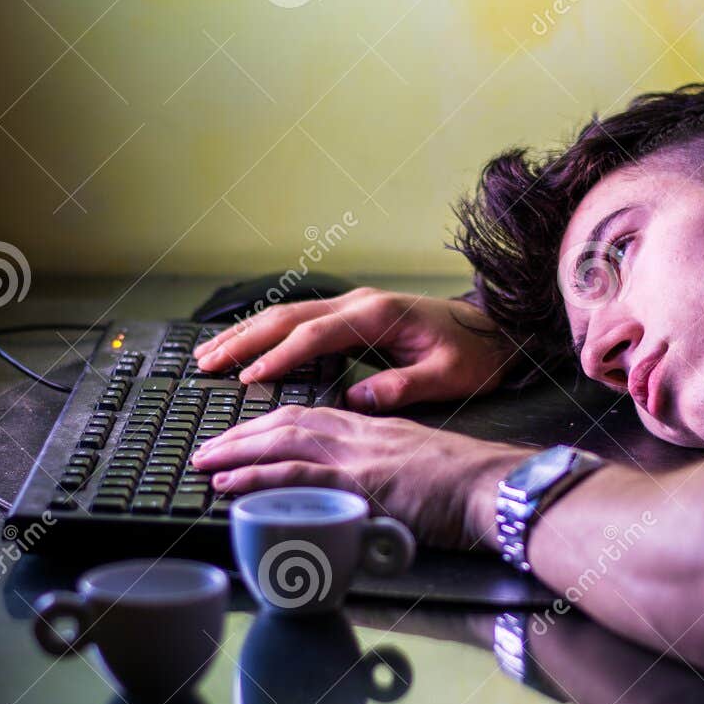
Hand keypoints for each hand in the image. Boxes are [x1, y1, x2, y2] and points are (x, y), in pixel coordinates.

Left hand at [189, 406, 524, 548]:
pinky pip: (297, 475)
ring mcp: (359, 455)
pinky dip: (257, 477)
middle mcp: (363, 432)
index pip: (314, 415)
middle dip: (243, 433)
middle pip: (289, 421)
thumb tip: (374, 492)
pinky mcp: (359, 481)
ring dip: (238, 450)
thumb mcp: (424, 469)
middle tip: (208, 449)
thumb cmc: (473, 485)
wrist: (499, 484)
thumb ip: (392, 474)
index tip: (245, 435)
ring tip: (204, 463)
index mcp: (378, 427)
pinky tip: (230, 484)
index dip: (274, 424)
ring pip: (284, 441)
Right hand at [193, 288, 514, 411]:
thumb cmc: (476, 356)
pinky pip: (301, 322)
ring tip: (210, 355)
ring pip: (289, 315)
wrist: (498, 331)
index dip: (279, 358)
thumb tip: (356, 400)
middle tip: (206, 365)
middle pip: (289, 318)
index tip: (248, 379)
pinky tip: (247, 349)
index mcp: (378, 316)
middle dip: (245, 341)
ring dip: (248, 334)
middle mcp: (360, 303)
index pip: (314, 336)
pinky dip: (268, 335)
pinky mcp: (354, 316)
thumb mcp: (447, 377)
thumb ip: (401, 388)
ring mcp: (354, 306)